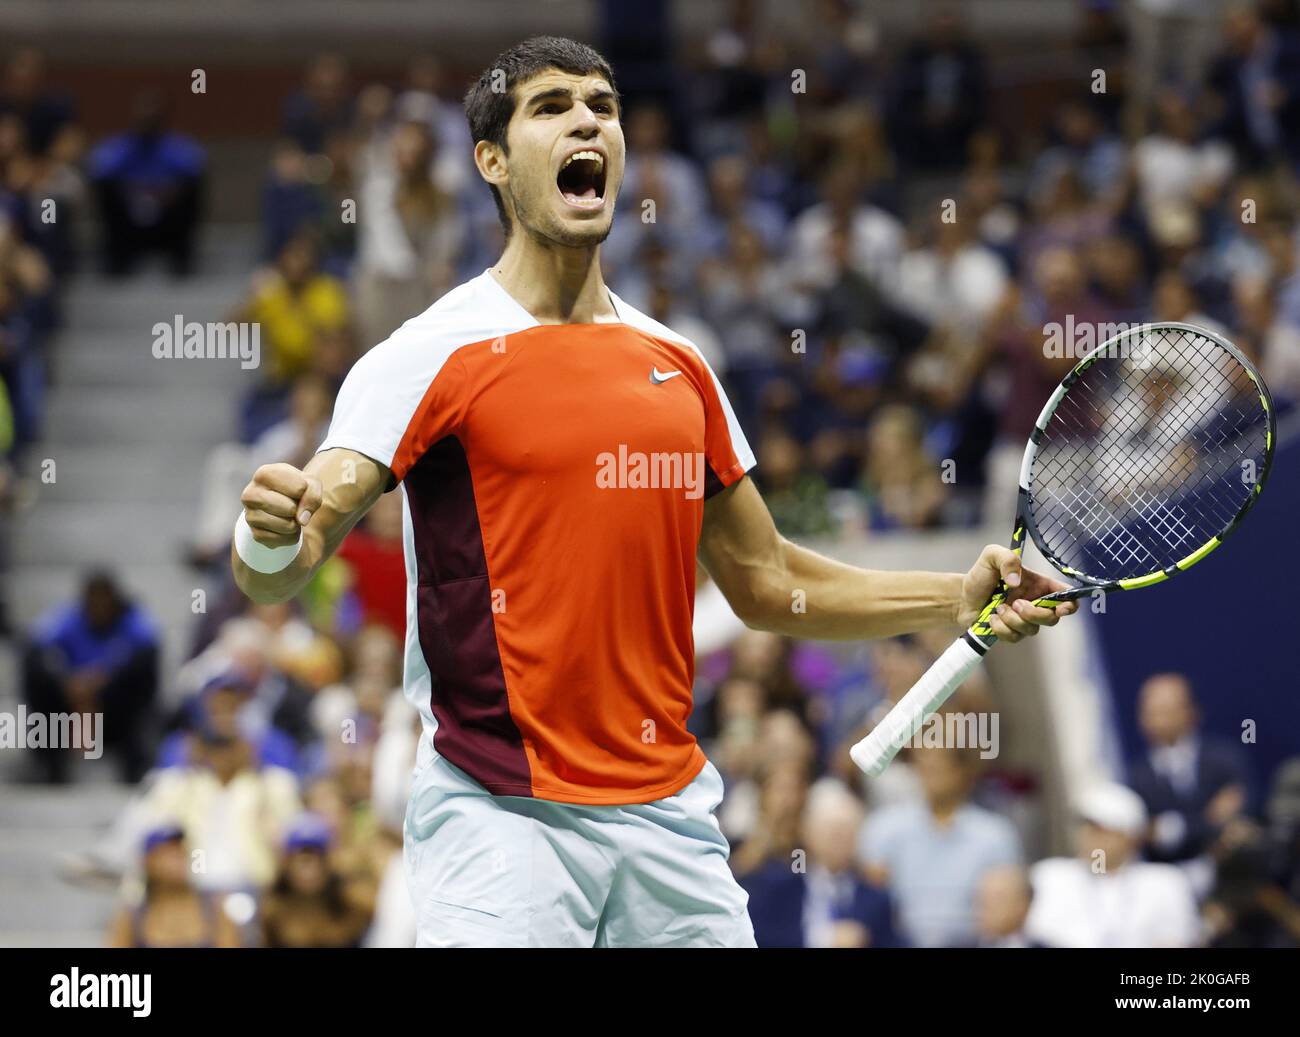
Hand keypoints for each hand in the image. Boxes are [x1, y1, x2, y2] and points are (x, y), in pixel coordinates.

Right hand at [240, 462, 322, 548]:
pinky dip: (290, 536)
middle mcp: (250, 493)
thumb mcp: (310, 483)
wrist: (280, 503)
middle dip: (298, 509)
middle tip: (292, 505)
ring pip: (287, 526)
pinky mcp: (254, 533)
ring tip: (288, 515)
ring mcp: (250, 515)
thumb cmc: (295, 488)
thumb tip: (301, 520)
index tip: (298, 489)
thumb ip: (313, 495)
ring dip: (295, 524)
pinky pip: (282, 540)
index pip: (299, 488)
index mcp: (264, 474)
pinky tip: (283, 527)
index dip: (305, 491)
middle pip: (290, 508)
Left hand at [957, 544, 1077, 640]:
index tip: (1061, 608)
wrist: (962, 597)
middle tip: (1015, 603)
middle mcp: (1037, 604)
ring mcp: (1025, 621)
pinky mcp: (1012, 633)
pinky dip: (1000, 628)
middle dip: (1034, 613)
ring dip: (1012, 620)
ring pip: (1032, 630)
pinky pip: (1014, 637)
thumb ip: (1007, 559)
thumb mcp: (991, 556)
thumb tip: (1016, 581)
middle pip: (1052, 618)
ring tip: (998, 608)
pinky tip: (991, 618)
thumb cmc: (981, 575)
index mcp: (1040, 585)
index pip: (1068, 596)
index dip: (1071, 605)